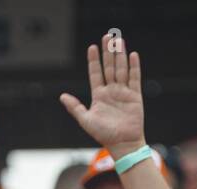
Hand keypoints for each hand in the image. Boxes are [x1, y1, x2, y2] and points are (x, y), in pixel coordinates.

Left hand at [60, 33, 145, 156]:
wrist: (122, 144)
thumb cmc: (103, 134)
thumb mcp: (85, 120)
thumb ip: (75, 107)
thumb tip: (61, 96)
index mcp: (99, 96)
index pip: (95, 73)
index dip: (94, 61)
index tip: (92, 47)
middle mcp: (111, 91)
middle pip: (109, 67)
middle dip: (108, 52)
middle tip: (107, 36)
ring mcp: (123, 93)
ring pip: (121, 70)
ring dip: (120, 55)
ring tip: (118, 41)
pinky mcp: (135, 96)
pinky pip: (134, 78)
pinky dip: (134, 67)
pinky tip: (131, 55)